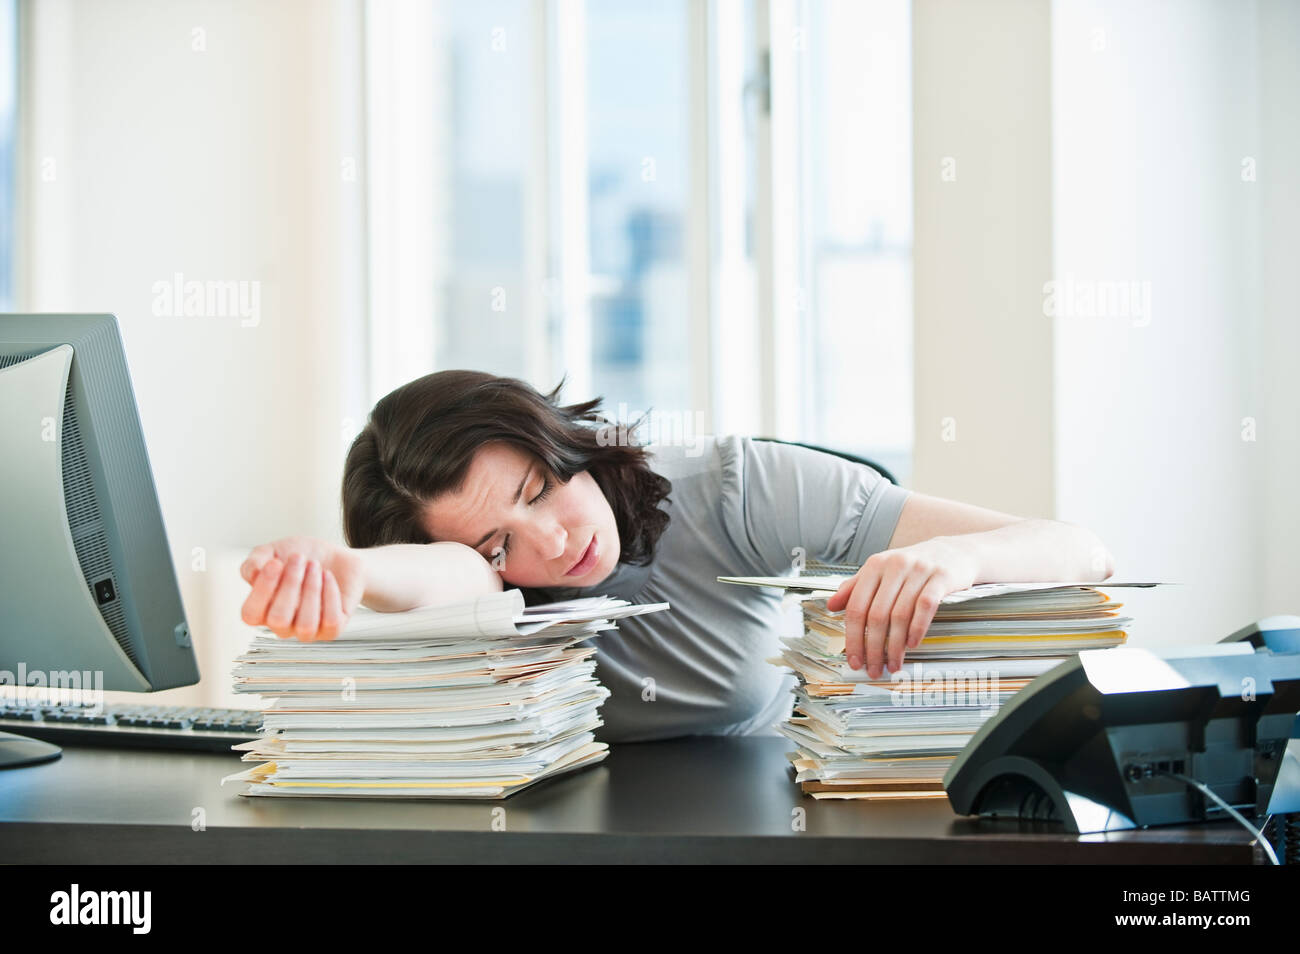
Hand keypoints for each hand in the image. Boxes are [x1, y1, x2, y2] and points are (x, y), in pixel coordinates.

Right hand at [239, 536, 365, 640]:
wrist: (335, 555)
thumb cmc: (301, 557)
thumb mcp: (272, 552)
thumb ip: (254, 563)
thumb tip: (253, 576)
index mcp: (262, 610)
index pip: (251, 615)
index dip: (262, 589)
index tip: (275, 562)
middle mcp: (282, 625)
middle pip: (278, 619)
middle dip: (290, 583)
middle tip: (299, 558)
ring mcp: (307, 630)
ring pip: (306, 624)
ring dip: (311, 589)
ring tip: (315, 566)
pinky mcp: (331, 629)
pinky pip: (331, 621)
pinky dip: (330, 593)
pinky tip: (327, 576)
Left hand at [824, 538, 978, 677]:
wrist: (953, 553)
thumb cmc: (912, 566)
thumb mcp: (881, 571)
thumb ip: (855, 587)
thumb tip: (830, 605)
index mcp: (875, 565)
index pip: (856, 606)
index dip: (852, 636)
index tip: (854, 659)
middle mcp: (895, 565)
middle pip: (876, 615)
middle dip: (873, 648)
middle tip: (874, 668)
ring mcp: (919, 571)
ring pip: (900, 615)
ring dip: (895, 646)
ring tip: (894, 664)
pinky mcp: (941, 578)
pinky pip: (925, 608)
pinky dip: (917, 629)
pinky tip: (912, 644)